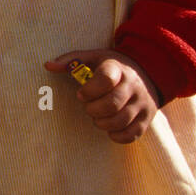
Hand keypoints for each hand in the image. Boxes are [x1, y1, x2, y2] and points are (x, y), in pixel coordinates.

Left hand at [45, 49, 160, 143]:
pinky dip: (116, 136)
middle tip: (89, 107)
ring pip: (121, 121)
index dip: (90, 90)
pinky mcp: (147, 118)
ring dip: (102, 123)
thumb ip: (70, 61)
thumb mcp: (92, 58)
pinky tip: (109, 128)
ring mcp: (142, 103)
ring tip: (97, 116)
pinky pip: (131, 135)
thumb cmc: (110, 67)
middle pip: (112, 104)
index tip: (81, 94)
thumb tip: (47, 66)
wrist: (146, 72)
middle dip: (93, 110)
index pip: (106, 80)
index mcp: (117, 69)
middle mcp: (133, 86)